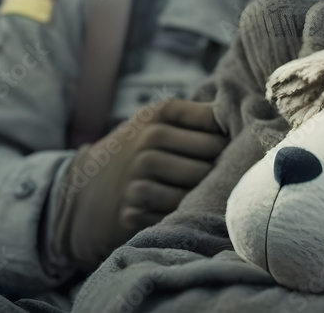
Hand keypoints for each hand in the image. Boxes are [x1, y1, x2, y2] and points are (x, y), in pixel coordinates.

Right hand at [52, 97, 228, 271]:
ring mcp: (137, 178)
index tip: (235, 140)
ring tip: (204, 189)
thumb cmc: (135, 153)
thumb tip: (241, 111)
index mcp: (155, 116)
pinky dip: (186, 211)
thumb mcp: (153, 124)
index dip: (228, 131)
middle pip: (212, 152)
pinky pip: (180, 211)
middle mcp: (145, 143)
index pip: (212, 119)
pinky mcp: (133, 212)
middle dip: (221, 161)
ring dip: (206, 189)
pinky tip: (181, 208)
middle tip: (223, 169)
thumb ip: (194, 115)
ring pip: (199, 183)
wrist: (81, 194)